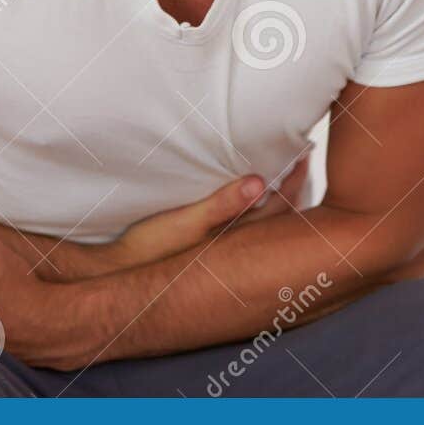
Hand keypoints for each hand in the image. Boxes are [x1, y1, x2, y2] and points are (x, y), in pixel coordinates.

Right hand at [96, 162, 309, 274]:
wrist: (117, 274)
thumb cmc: (148, 247)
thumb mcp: (184, 223)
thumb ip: (222, 205)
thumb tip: (258, 183)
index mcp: (238, 239)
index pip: (281, 204)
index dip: (295, 177)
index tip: (306, 149)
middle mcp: (238, 247)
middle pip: (281, 213)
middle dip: (294, 185)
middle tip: (305, 154)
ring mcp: (226, 249)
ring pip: (267, 220)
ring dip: (279, 196)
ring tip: (289, 170)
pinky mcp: (209, 248)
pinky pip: (249, 225)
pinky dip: (261, 208)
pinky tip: (255, 195)